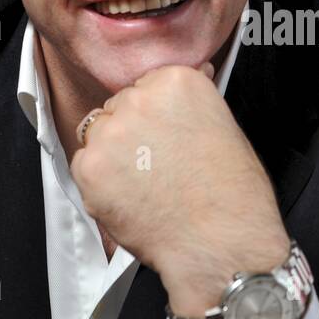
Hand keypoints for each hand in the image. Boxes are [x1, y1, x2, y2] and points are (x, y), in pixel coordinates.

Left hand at [70, 64, 289, 318]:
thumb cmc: (233, 193)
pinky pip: (85, 167)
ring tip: (145, 185)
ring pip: (97, 135)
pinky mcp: (89, 168)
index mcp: (175, 81)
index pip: (147, 86)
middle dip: (133, 133)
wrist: (221, 242)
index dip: (157, 116)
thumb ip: (192, 103)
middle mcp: (138, 99)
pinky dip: (101, 184)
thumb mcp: (224, 126)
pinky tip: (132, 199)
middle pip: (119, 107)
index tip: (168, 136)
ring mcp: (110, 133)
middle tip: (157, 165)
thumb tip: (192, 76)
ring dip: (113, 155)